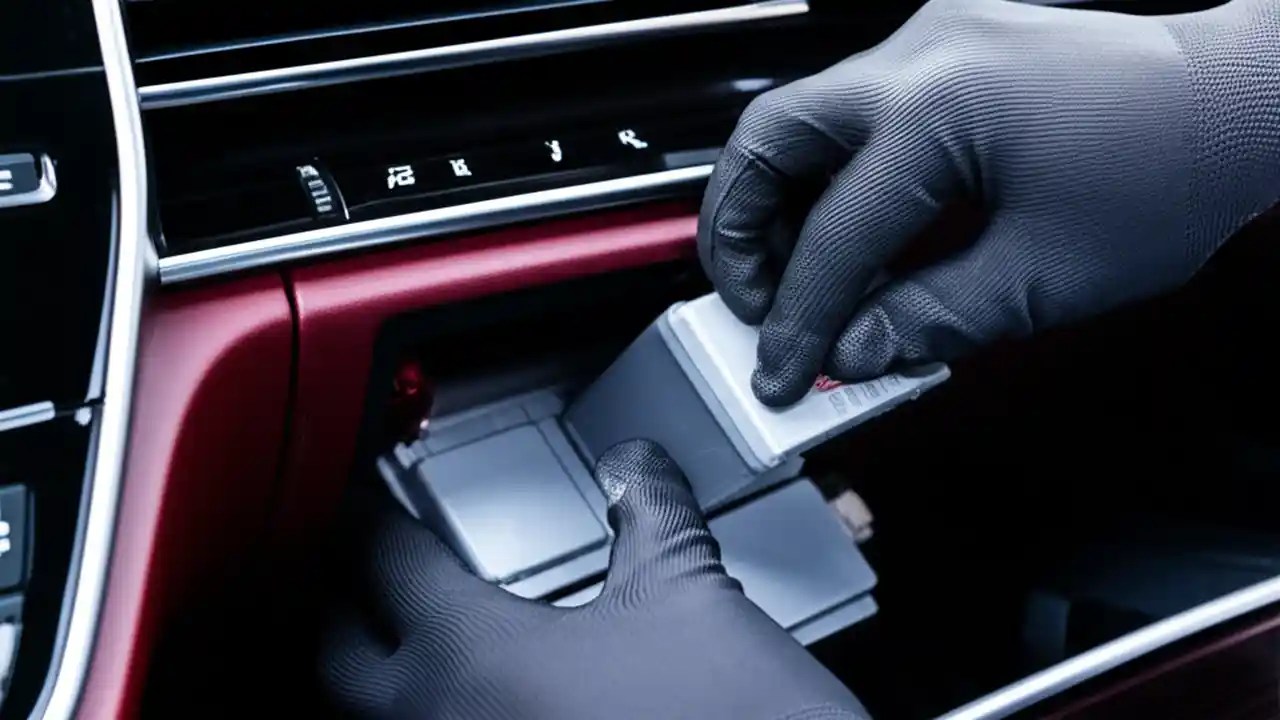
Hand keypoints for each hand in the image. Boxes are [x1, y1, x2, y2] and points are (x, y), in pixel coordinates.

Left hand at [320, 440, 868, 719]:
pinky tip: (476, 699)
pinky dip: (430, 713)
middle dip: (343, 600)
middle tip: (371, 562)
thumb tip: (639, 469)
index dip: (367, 515)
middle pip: (334, 657)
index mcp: (471, 656)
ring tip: (413, 631)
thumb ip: (650, 514)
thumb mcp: (690, 597)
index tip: (364, 495)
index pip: (381, 561)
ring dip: (379, 671)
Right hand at [700, 0, 1279, 406]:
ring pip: (798, 118)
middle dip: (738, 231)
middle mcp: (919, 56)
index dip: (797, 320)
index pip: (832, 235)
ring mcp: (927, 41)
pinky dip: (829, 177)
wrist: (1238, 101)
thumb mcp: (1044, 279)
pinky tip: (844, 232)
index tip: (782, 369)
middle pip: (768, 138)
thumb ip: (927, 320)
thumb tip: (852, 350)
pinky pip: (852, 115)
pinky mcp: (942, 50)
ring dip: (777, 201)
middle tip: (750, 304)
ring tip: (793, 276)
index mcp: (941, 109)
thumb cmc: (1173, 169)